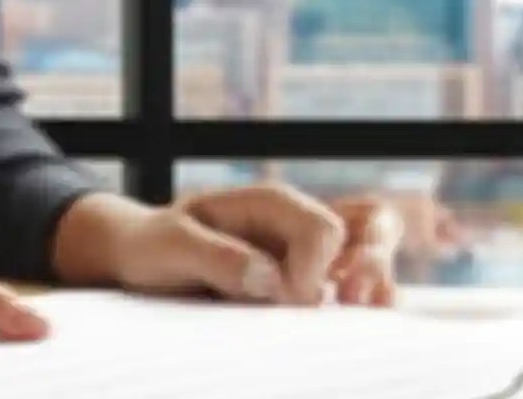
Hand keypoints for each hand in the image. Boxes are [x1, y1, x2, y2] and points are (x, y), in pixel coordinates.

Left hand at [54, 185, 401, 306]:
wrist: (140, 260)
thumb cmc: (153, 246)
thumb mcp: (168, 245)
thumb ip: (216, 257)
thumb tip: (271, 281)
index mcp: (270, 203)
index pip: (320, 229)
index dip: (311, 271)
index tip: (286, 301)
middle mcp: (298, 223)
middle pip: (371, 225)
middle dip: (373, 262)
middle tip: (351, 299)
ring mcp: (308, 253)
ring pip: (374, 253)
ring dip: (381, 281)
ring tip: (367, 309)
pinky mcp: (307, 282)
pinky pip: (358, 283)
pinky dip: (372, 299)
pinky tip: (366, 319)